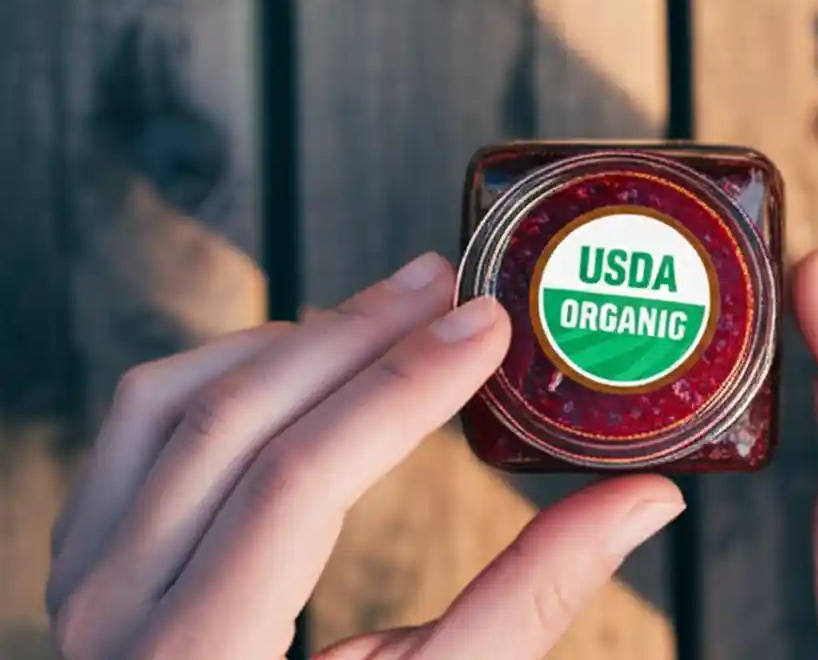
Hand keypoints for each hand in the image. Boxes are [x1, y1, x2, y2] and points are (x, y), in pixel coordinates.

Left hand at [46, 253, 683, 659]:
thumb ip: (527, 601)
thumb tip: (640, 502)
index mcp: (199, 656)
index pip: (297, 481)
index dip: (402, 387)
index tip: (483, 325)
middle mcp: (114, 610)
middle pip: (231, 419)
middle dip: (354, 334)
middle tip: (447, 287)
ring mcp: (86, 574)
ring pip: (170, 400)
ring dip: (287, 340)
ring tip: (387, 314)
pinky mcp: (90, 550)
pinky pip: (140, 423)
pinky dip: (226, 367)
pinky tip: (303, 361)